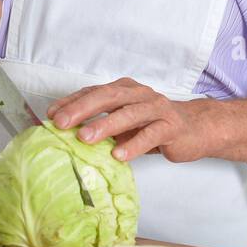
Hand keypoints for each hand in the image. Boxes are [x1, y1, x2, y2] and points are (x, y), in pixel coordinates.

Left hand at [45, 78, 219, 162]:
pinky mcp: (172, 127)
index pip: (94, 92)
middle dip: (82, 109)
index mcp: (125, 90)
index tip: (50, 114)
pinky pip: (151, 134)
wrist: (196, 129)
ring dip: (105, 126)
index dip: (72, 101)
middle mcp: (140, 94)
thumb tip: (66, 137)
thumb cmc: (154, 126)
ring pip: (129, 113)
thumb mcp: (124, 124)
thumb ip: (101, 126)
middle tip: (61, 123)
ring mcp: (157, 109)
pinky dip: (134, 144)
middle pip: (109, 97)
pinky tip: (119, 155)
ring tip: (85, 138)